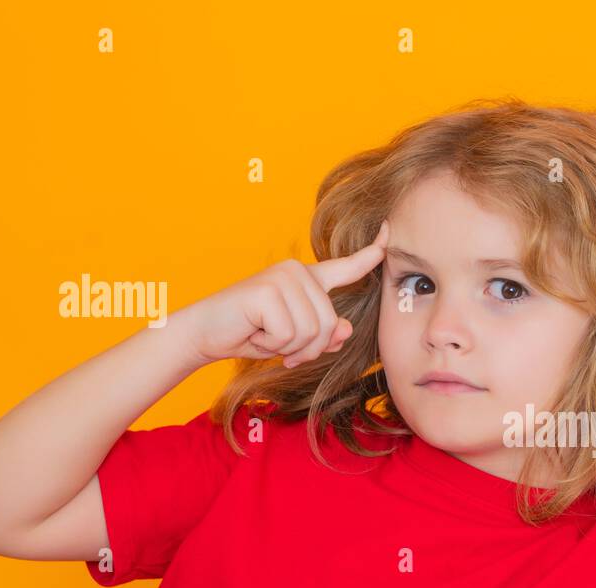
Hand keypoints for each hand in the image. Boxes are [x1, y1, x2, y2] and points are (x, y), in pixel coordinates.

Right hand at [179, 220, 388, 366]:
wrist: (205, 333)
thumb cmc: (250, 334)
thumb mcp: (294, 340)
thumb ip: (324, 336)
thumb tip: (346, 329)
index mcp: (309, 279)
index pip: (348, 267)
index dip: (373, 253)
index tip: (390, 230)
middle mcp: (298, 272)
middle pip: (330, 324)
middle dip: (307, 348)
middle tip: (280, 346)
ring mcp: (283, 277)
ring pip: (312, 332)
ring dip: (288, 348)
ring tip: (265, 337)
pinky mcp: (268, 290)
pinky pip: (289, 334)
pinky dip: (272, 345)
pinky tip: (255, 333)